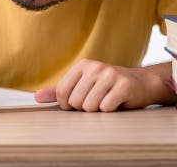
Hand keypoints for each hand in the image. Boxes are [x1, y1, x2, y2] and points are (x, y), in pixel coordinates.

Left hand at [34, 59, 163, 111]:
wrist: (141, 83)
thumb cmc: (108, 87)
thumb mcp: (82, 85)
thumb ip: (59, 91)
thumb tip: (36, 98)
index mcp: (83, 65)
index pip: (62, 93)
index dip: (68, 105)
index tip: (79, 102)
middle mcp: (95, 67)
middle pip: (76, 102)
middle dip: (85, 108)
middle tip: (98, 100)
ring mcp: (110, 75)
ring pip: (90, 107)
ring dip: (98, 110)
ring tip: (107, 100)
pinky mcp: (123, 86)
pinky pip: (106, 108)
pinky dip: (110, 110)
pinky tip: (117, 102)